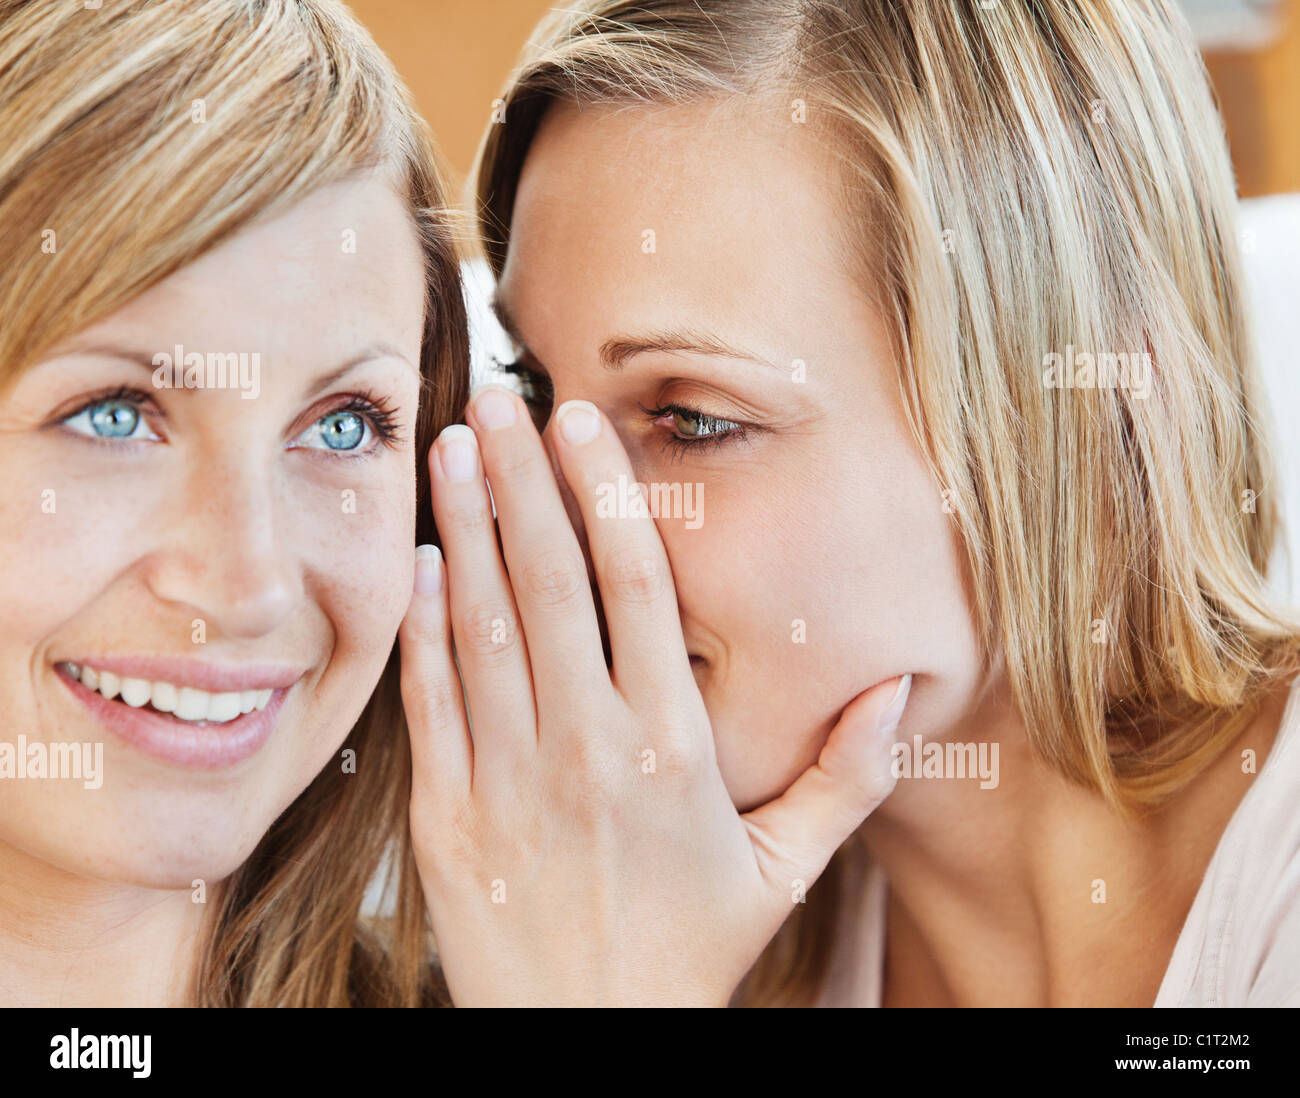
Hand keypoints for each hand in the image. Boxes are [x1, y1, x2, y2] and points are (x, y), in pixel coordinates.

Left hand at [399, 386, 910, 1005]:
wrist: (587, 1048)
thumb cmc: (689, 954)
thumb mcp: (782, 872)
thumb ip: (844, 777)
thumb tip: (900, 691)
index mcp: (670, 745)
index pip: (631, 585)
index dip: (603, 490)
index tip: (577, 420)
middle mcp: (585, 746)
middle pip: (547, 580)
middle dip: (518, 478)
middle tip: (494, 396)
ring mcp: (508, 778)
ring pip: (480, 625)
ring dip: (462, 528)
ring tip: (448, 449)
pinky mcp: (448, 816)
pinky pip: (430, 704)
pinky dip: (421, 628)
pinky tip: (418, 564)